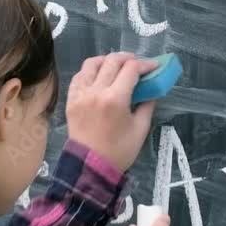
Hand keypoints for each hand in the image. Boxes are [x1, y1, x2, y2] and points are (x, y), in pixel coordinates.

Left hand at [66, 52, 158, 171]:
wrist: (91, 166)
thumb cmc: (119, 151)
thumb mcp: (140, 129)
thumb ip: (147, 105)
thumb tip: (151, 90)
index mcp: (115, 99)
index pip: (131, 69)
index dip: (145, 65)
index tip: (154, 67)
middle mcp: (96, 91)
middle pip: (113, 61)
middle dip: (129, 59)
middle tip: (138, 65)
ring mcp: (81, 94)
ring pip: (92, 63)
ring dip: (107, 60)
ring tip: (117, 66)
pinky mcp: (71, 99)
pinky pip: (79, 76)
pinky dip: (90, 71)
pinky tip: (99, 76)